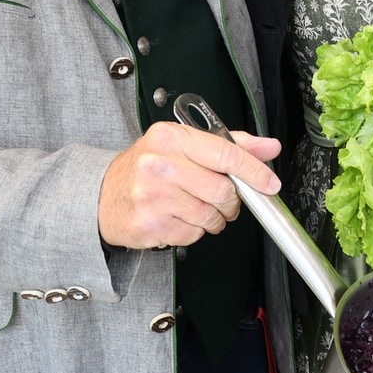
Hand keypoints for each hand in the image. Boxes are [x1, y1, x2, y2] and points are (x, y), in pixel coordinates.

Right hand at [98, 123, 281, 250]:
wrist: (103, 195)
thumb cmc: (147, 167)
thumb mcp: (184, 145)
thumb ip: (229, 145)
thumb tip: (268, 147)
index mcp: (171, 137)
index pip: (226, 154)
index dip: (254, 171)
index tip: (269, 183)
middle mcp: (159, 164)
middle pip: (223, 190)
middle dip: (230, 200)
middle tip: (221, 198)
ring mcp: (152, 196)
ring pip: (211, 216)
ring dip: (213, 217)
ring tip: (195, 207)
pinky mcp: (150, 225)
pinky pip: (193, 235)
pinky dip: (194, 231)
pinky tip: (178, 218)